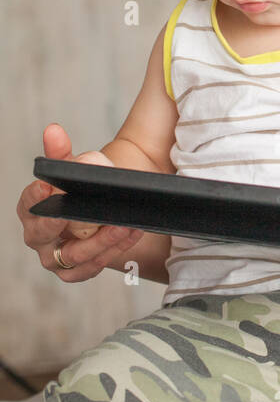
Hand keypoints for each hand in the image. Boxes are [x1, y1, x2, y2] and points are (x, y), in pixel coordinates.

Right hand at [18, 122, 142, 282]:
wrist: (100, 212)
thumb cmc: (79, 191)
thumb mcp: (71, 169)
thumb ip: (61, 152)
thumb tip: (53, 130)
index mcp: (31, 209)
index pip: (27, 204)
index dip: (35, 197)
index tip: (47, 188)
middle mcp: (39, 236)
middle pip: (43, 234)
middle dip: (63, 223)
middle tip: (87, 212)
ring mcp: (57, 257)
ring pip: (74, 255)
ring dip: (101, 241)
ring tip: (123, 224)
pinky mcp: (78, 271)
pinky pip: (94, 266)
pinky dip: (115, 250)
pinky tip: (131, 233)